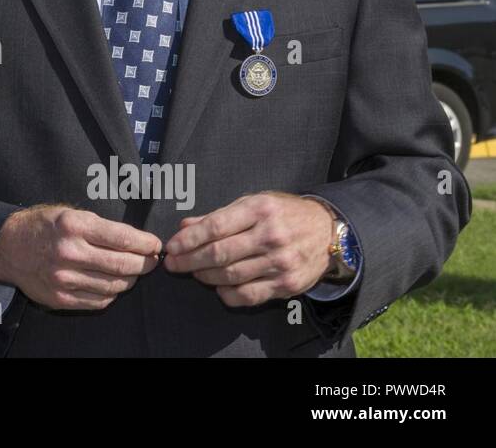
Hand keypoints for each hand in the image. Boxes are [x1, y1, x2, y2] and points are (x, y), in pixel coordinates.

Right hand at [0, 204, 160, 310]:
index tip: (155, 245)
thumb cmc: (43, 226)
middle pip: (123, 265)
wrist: (8, 247)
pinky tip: (111, 283)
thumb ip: (101, 226)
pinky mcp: (61, 298)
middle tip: (151, 261)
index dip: (146, 244)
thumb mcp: (69, 213)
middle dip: (144, 264)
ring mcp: (64, 278)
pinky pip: (100, 300)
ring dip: (130, 279)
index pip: (123, 238)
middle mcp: (69, 252)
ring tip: (132, 272)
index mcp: (74, 226)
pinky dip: (112, 292)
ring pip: (115, 285)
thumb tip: (137, 241)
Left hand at [163, 192, 333, 305]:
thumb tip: (184, 227)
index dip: (188, 240)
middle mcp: (270, 236)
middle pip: (219, 254)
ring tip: (194, 273)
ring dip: (205, 277)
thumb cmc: (282, 214)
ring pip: (231, 276)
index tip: (171, 247)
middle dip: (190, 260)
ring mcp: (281, 262)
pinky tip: (219, 288)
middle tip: (173, 264)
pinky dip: (228, 294)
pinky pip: (249, 295)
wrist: (327, 231)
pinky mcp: (288, 284)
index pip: (215, 227)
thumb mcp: (252, 203)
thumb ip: (217, 216)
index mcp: (259, 210)